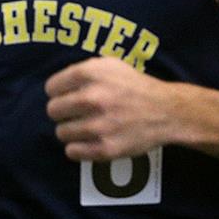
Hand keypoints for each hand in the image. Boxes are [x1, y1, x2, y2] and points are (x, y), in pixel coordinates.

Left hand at [45, 57, 177, 160]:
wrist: (166, 111)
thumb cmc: (135, 86)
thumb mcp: (110, 65)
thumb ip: (83, 70)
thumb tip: (57, 86)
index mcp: (91, 73)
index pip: (51, 88)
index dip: (58, 93)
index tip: (67, 97)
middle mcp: (93, 98)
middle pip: (53, 111)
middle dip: (63, 112)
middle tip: (76, 114)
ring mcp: (99, 125)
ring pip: (61, 133)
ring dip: (71, 131)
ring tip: (85, 128)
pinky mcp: (106, 149)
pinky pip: (72, 152)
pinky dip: (77, 148)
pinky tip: (88, 141)